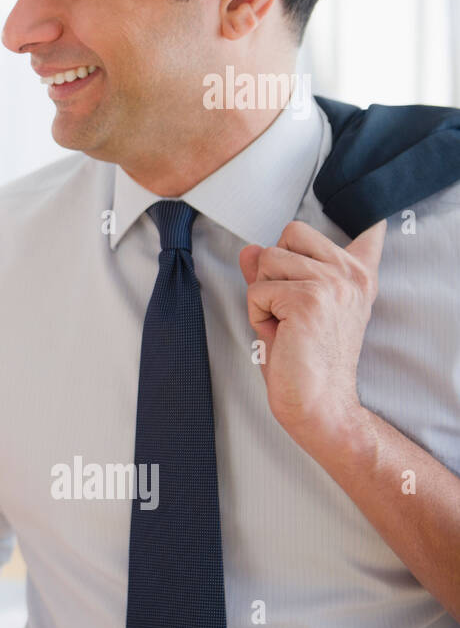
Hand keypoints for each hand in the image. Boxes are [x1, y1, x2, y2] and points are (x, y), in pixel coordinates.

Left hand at [239, 218, 385, 450]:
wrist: (317, 403)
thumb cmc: (303, 362)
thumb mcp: (289, 310)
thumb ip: (274, 275)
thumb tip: (249, 249)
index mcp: (357, 278)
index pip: (368, 237)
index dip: (369, 229)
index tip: (377, 224)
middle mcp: (351, 276)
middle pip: (291, 232)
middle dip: (274, 268)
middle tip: (288, 310)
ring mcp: (332, 284)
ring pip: (267, 258)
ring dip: (262, 294)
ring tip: (283, 324)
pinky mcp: (309, 299)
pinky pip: (257, 289)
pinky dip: (256, 313)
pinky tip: (278, 335)